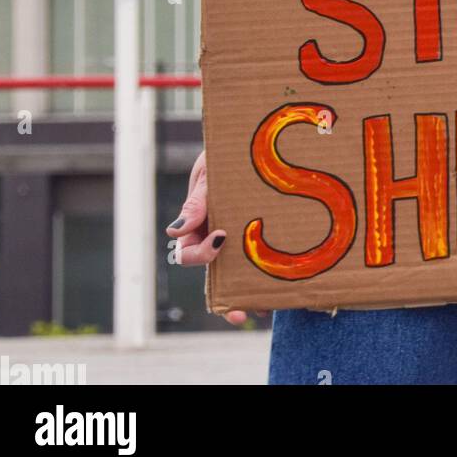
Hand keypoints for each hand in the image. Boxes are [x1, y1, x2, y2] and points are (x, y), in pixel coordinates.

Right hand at [165, 149, 267, 327]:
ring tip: (265, 309)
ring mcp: (236, 240)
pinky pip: (259, 262)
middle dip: (224, 300)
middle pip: (214, 276)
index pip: (189, 253)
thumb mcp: (208, 174)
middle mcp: (214, 238)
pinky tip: (282, 290)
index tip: (221, 238)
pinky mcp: (256, 237)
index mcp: (196, 225)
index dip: (201, 254)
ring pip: (237, 276)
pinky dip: (266, 277)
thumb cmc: (221, 157)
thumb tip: (173, 232)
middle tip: (239, 314)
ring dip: (248, 294)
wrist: (248, 142)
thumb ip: (196, 202)